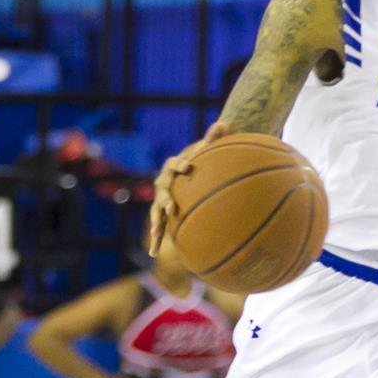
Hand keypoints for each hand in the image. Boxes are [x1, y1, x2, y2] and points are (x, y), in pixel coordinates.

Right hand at [147, 121, 230, 254]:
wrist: (183, 169)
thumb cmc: (197, 159)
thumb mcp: (205, 148)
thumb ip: (213, 137)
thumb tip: (224, 122)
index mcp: (173, 167)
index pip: (174, 163)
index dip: (179, 164)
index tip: (187, 166)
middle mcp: (163, 183)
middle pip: (161, 191)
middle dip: (165, 200)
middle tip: (171, 208)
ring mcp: (161, 199)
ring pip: (156, 213)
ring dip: (156, 226)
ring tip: (155, 241)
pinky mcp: (163, 212)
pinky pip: (160, 226)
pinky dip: (156, 240)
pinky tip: (153, 255)